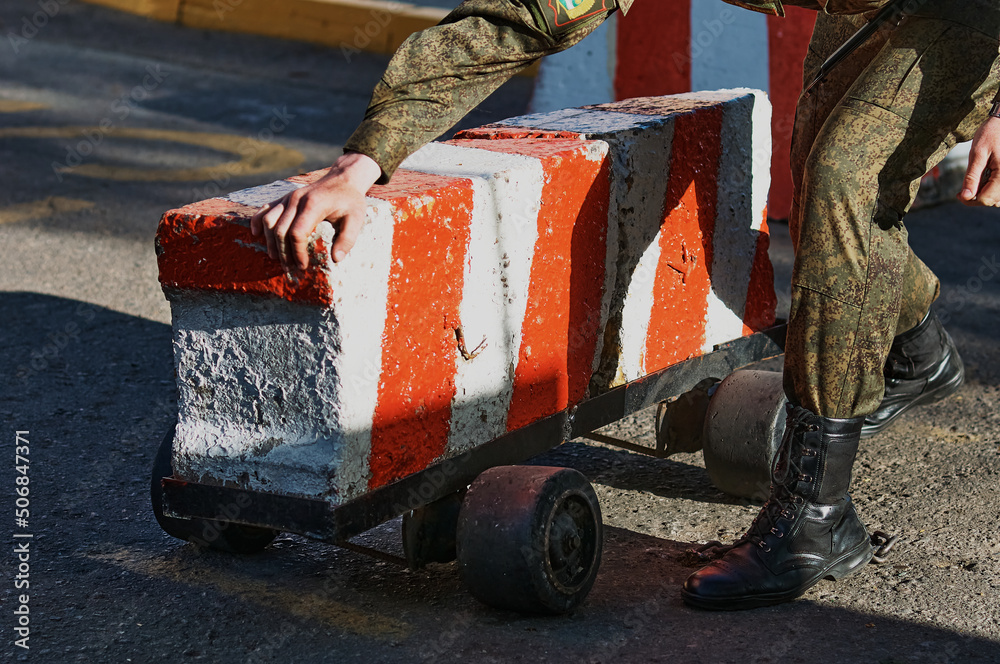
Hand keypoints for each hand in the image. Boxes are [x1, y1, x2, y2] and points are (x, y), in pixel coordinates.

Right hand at [250, 152, 381, 269]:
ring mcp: (288, 197)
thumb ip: (348, 239)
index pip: (297, 233)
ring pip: (269, 220)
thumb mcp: (356, 219)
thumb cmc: (350, 201)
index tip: (303, 266)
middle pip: (280, 230)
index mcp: (313, 205)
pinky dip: (257, 222)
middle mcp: (296, 199)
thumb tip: (336, 259)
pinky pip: (265, 209)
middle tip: (290, 269)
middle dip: (283, 252)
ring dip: (270, 242)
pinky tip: (256, 234)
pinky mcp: (284, 197)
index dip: (297, 252)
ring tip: (276, 258)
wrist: (343, 178)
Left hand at [959, 116, 999, 206]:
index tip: (958, 194)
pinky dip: (990, 189)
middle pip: (992, 201)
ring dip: (983, 194)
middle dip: (976, 198)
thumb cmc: (990, 134)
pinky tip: (982, 180)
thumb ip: (971, 176)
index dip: (969, 199)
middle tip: (963, 189)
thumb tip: (966, 196)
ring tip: (974, 182)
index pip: (986, 199)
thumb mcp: (977, 154)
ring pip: (997, 198)